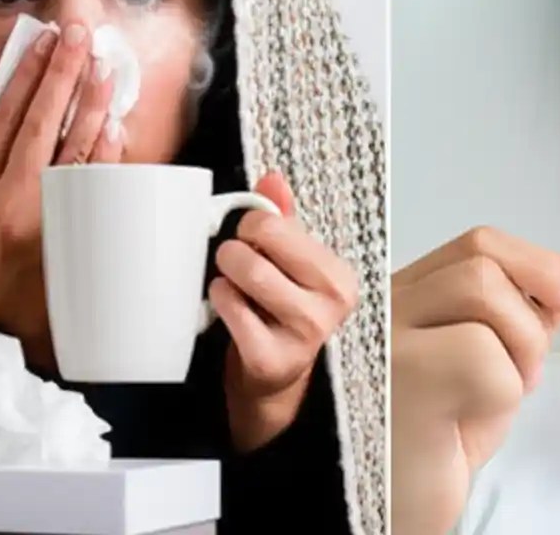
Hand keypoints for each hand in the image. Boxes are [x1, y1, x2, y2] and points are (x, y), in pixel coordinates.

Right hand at [0, 22, 119, 370]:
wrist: (8, 337)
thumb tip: (36, 119)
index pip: (1, 120)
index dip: (26, 77)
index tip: (45, 41)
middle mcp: (3, 202)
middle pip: (38, 123)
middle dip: (63, 74)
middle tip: (82, 36)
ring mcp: (41, 220)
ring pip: (71, 150)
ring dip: (91, 105)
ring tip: (105, 70)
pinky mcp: (74, 240)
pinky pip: (97, 187)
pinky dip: (108, 154)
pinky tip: (117, 127)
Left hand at [211, 172, 359, 451]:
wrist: (274, 380)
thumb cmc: (279, 312)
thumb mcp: (290, 265)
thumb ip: (282, 221)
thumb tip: (272, 179)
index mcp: (340, 276)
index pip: (278, 224)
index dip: (252, 227)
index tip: (250, 241)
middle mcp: (333, 304)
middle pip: (260, 243)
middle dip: (235, 247)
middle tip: (233, 261)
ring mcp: (305, 334)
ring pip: (246, 274)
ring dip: (224, 274)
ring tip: (229, 283)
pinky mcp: (271, 359)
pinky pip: (231, 309)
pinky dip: (219, 301)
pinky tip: (225, 307)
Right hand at [390, 227, 559, 534]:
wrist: (379, 508)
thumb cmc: (424, 450)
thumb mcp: (482, 375)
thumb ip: (515, 324)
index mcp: (404, 300)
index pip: (475, 246)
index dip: (535, 261)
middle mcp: (386, 306)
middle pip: (482, 260)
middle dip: (537, 299)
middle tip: (539, 358)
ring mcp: (387, 333)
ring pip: (486, 295)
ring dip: (518, 350)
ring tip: (492, 400)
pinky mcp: (399, 370)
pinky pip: (483, 355)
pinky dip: (500, 394)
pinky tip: (464, 426)